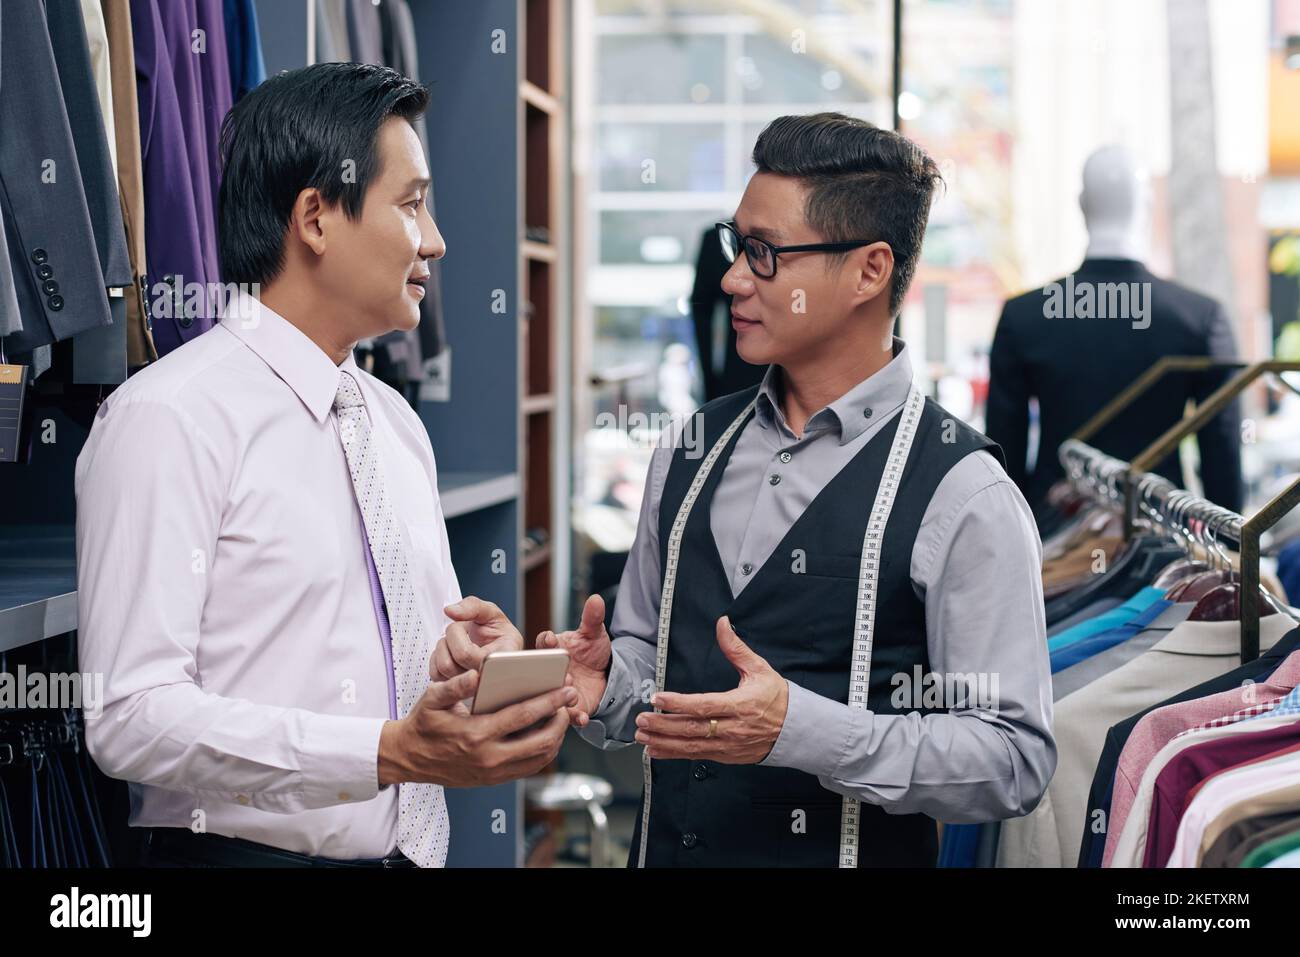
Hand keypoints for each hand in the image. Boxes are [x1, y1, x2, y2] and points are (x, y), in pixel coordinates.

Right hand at [378, 669, 576, 787]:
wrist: (408, 758)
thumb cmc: (423, 725)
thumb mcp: (432, 699)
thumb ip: (455, 685)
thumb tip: (476, 673)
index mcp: (476, 734)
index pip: (523, 717)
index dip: (549, 702)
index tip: (566, 690)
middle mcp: (489, 757)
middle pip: (541, 741)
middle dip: (561, 719)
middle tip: (570, 702)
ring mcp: (494, 772)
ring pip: (540, 759)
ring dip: (557, 737)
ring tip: (562, 716)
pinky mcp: (494, 780)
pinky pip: (529, 768)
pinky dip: (544, 752)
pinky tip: (547, 734)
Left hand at [430, 596, 523, 679]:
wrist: (491, 644)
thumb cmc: (495, 631)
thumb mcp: (490, 612)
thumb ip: (472, 606)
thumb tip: (451, 611)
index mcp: (504, 656)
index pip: (475, 656)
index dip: (464, 648)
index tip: (467, 636)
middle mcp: (489, 676)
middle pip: (456, 660)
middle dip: (453, 636)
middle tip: (464, 630)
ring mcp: (472, 686)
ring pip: (443, 668)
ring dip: (445, 646)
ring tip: (459, 641)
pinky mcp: (456, 689)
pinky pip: (435, 674)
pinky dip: (437, 657)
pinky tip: (452, 652)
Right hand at [535, 594, 610, 727]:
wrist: (604, 675)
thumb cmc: (591, 651)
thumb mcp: (594, 634)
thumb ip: (592, 619)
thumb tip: (596, 600)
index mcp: (551, 650)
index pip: (543, 644)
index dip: (546, 642)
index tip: (551, 640)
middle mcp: (548, 672)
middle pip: (542, 674)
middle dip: (551, 675)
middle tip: (563, 674)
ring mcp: (555, 692)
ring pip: (550, 697)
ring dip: (559, 698)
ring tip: (572, 695)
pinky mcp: (567, 708)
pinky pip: (566, 715)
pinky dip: (574, 717)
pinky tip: (581, 717)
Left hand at [633, 616, 787, 764]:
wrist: (796, 729)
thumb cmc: (777, 698)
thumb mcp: (759, 669)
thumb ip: (736, 648)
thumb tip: (722, 624)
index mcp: (740, 704)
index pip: (704, 705)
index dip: (679, 703)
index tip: (658, 698)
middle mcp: (733, 727)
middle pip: (692, 728)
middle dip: (663, 725)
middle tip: (641, 720)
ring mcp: (729, 744)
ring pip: (691, 746)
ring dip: (664, 742)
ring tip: (642, 736)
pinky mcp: (726, 755)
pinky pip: (697, 757)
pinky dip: (674, 754)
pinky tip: (656, 751)